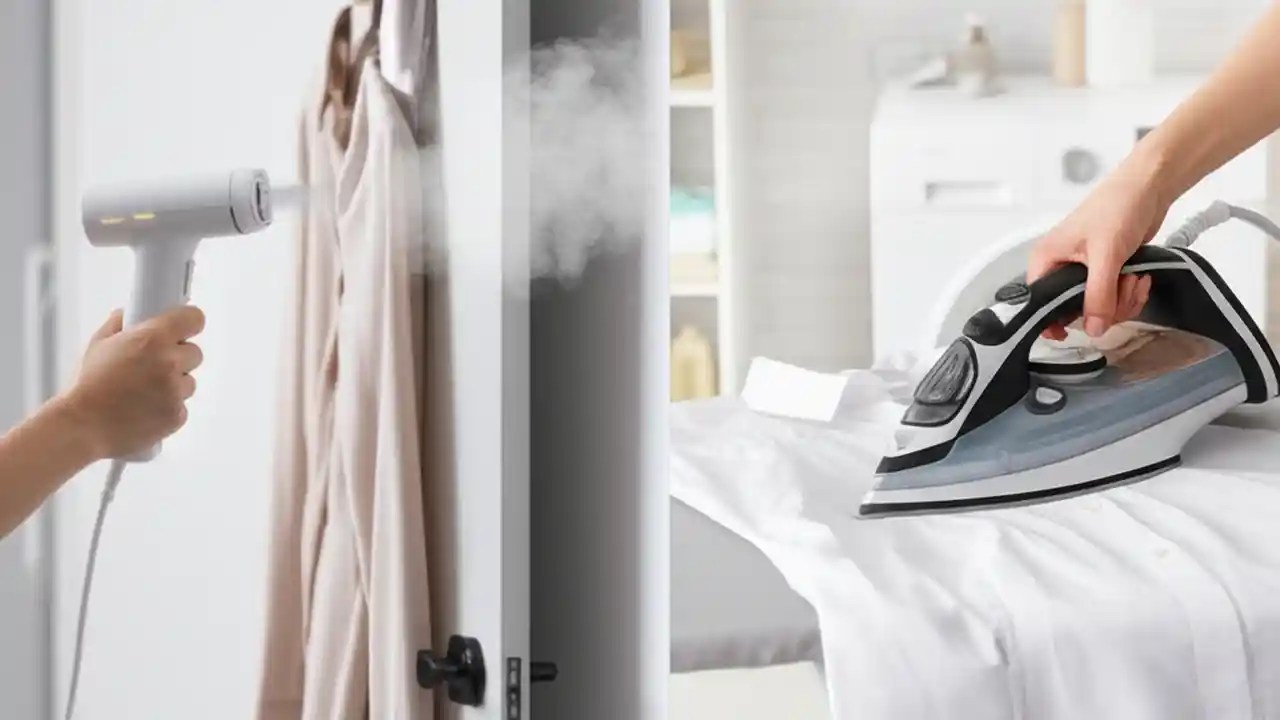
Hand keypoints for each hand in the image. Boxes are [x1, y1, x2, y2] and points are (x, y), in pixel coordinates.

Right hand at [59, 307, 205, 459]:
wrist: (83, 426)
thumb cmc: (88, 387)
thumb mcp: (99, 344)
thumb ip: (119, 324)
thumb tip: (129, 314)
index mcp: (152, 338)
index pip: (194, 318)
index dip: (188, 322)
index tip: (183, 327)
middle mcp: (169, 362)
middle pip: (194, 352)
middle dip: (177, 357)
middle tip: (152, 365)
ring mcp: (175, 390)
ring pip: (189, 381)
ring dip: (174, 384)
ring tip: (143, 391)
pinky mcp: (177, 414)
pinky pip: (182, 405)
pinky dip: (168, 407)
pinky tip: (144, 408)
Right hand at [1028, 157, 1168, 339]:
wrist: (1149, 188)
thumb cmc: (1117, 208)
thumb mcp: (1105, 255)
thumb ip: (1098, 295)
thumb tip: (1093, 330)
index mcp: (1047, 260)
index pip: (1039, 303)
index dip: (1054, 321)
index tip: (1073, 333)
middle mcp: (1061, 267)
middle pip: (1074, 310)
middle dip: (1104, 307)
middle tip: (1121, 289)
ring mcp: (1085, 271)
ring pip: (1098, 307)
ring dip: (1122, 300)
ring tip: (1134, 277)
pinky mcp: (1107, 272)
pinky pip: (1114, 299)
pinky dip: (1130, 294)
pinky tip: (1139, 277)